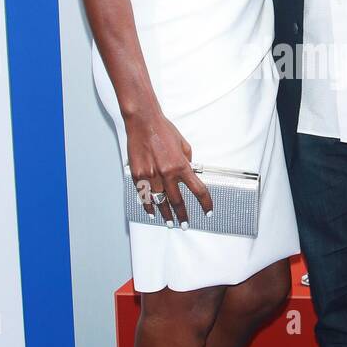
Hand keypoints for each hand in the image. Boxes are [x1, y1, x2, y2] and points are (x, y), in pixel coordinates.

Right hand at [126, 112, 213, 227]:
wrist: (143, 122)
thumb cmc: (163, 130)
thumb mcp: (183, 145)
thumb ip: (187, 161)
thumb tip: (190, 171)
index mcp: (181, 166)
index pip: (198, 190)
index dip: (205, 203)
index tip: (208, 211)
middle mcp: (167, 173)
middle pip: (178, 202)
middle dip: (183, 216)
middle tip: (185, 224)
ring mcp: (151, 176)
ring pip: (160, 202)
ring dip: (166, 215)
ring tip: (169, 223)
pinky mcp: (138, 175)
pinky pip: (145, 195)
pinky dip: (149, 206)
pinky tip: (152, 212)